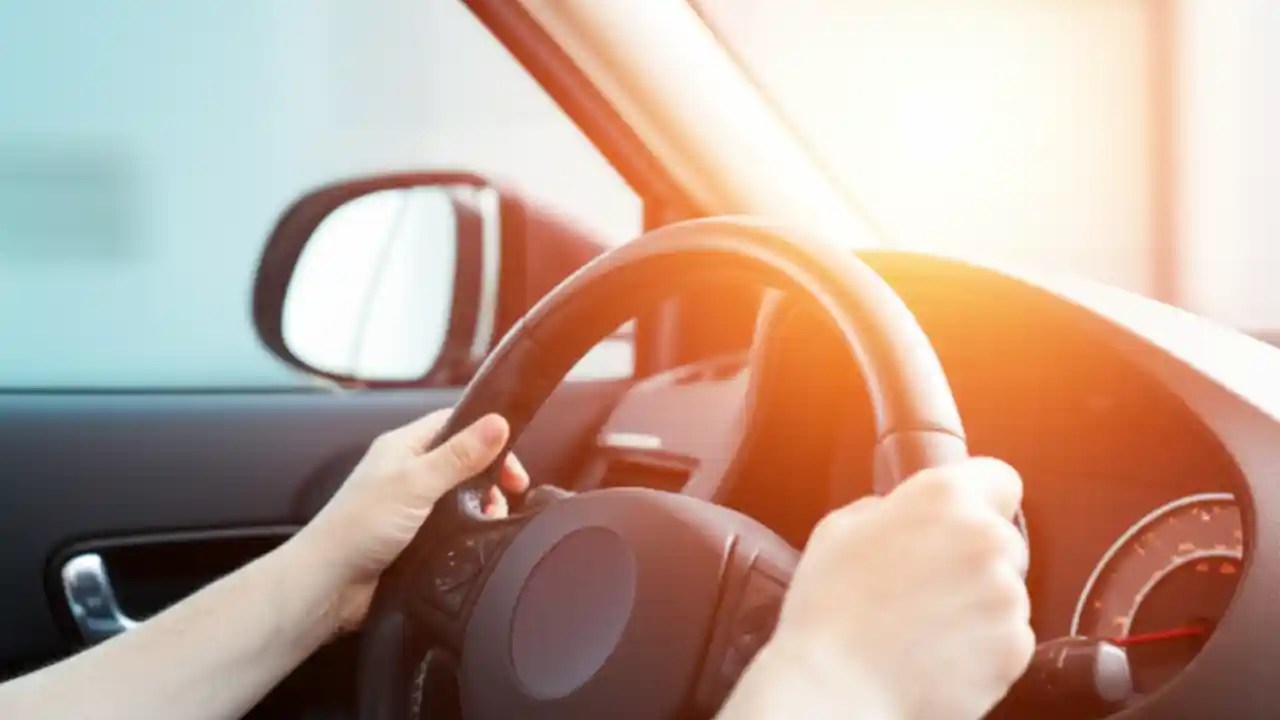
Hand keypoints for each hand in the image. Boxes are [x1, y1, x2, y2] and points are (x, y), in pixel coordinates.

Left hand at [290, 410, 528, 633]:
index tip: (513, 463)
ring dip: (481, 508)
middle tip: (510, 497)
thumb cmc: (359, 527)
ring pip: (460, 498)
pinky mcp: (414, 539)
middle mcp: (406, 473)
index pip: (454, 424)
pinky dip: (467, 533)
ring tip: (492, 522)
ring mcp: (410, 507)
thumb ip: (459, 455)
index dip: (488, 435)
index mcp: (402, 447)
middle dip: (490, 478)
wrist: (328, 585)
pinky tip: (476, 544)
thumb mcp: (416, 483)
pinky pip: (451, 528)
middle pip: (462, 462)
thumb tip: (499, 422)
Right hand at [724, 458, 1031, 719]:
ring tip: (921, 626)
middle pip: (1001, 541)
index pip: (999, 478)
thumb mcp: (838, 530)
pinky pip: (1006, 639)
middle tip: (923, 585)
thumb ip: (883, 510)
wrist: (837, 688)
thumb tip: (896, 515)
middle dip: (971, 559)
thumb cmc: (829, 610)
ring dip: (975, 605)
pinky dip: (980, 648)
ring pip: (1003, 592)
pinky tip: (935, 654)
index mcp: (944, 498)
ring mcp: (1008, 596)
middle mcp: (987, 538)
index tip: (959, 521)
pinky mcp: (1016, 648)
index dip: (978, 499)